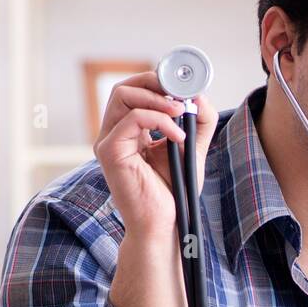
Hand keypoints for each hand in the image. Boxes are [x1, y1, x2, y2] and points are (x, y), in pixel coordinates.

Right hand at [92, 70, 218, 246]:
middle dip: (154, 82)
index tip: (184, 87)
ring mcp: (108, 142)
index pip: (135, 91)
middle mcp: (114, 134)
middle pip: (124, 86)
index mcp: (129, 132)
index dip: (157, 81)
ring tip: (181, 111)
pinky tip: (178, 137)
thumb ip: (198, 121)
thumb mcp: (192, 148)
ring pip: (123, 95)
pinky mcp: (110, 152)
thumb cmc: (174, 192)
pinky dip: (159, 120)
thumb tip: (199, 94)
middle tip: (181, 93)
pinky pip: (132, 119)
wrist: (164, 224)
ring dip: (157, 98)